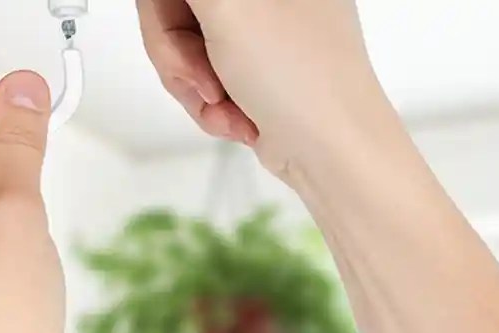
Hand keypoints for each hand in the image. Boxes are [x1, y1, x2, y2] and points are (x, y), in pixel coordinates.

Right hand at [137, 0, 389, 179]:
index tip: (173, 37)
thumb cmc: (294, 77)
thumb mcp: (227, 6)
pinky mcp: (258, 65)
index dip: (165, 10)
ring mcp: (264, 27)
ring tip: (223, 109)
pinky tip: (237, 119)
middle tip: (200, 85)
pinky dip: (212, 103)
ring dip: (195, 85)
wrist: (334, 151)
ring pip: (187, 46)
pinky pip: (207, 74)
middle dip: (179, 54)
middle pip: (179, 8)